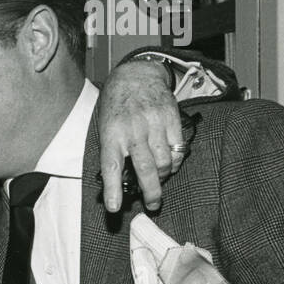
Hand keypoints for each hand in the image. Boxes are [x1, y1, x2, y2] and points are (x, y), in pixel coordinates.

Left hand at [99, 60, 186, 213]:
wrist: (136, 74)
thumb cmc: (117, 108)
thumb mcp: (106, 128)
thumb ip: (113, 153)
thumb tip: (119, 185)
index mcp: (112, 135)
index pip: (111, 167)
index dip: (113, 190)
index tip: (114, 208)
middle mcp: (133, 130)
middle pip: (145, 169)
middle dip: (151, 192)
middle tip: (152, 205)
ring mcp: (154, 123)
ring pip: (164, 162)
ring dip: (163, 177)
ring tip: (159, 178)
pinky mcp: (171, 117)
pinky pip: (178, 149)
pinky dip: (175, 162)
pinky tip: (169, 163)